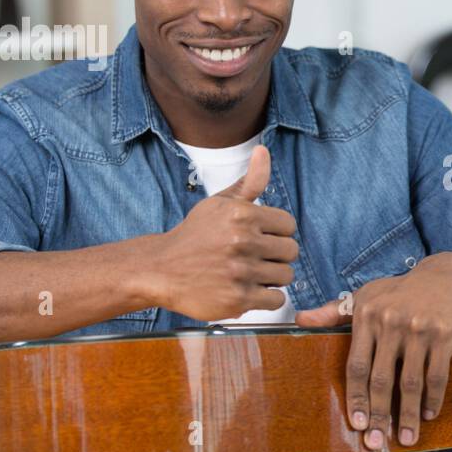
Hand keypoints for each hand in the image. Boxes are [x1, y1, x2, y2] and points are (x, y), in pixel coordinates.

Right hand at [149, 145, 298, 320]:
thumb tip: (263, 151)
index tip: (261, 238)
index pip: (288, 225)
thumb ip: (249, 182)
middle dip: (275, 255)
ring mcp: (240, 272)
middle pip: (290, 251)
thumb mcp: (219, 204)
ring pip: (286, 276)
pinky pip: (276, 299)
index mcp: (242, 215)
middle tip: (254, 257)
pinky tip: (248, 289)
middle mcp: (242, 242)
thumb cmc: (195, 236)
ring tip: (249, 273)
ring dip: (271, 277)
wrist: (160, 269)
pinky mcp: (238, 299)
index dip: (277, 233)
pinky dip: (266, 297)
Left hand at [295, 253, 451, 448]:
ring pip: (410, 382)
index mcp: (367, 316)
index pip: (356, 365)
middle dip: (379, 415)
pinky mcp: (444, 334)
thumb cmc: (403, 290)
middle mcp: (390, 322)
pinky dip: (433, 398)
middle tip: (377, 442)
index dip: (356, 398)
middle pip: (381, 379)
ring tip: (408, 438)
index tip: (357, 424)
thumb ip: (334, 312)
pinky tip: (429, 414)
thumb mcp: (367, 295)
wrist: (449, 274)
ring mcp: (419, 329)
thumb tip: (299, 320)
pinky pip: (437, 375)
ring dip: (409, 415)